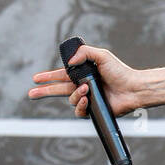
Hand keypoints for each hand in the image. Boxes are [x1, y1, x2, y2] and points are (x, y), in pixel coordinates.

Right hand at [27, 44, 144, 117]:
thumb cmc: (120, 72)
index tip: (35, 78)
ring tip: (86, 89)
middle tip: (32, 93)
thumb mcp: (102, 56)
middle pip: (58, 89)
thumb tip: (68, 62)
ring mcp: (88, 98)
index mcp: (83, 73)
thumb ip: (84, 53)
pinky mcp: (93, 110)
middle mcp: (84, 86)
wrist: (132, 88)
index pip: (61, 75)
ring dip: (75, 94)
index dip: (48, 77)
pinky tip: (86, 100)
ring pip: (70, 99)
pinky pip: (79, 111)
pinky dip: (80, 105)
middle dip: (44, 91)